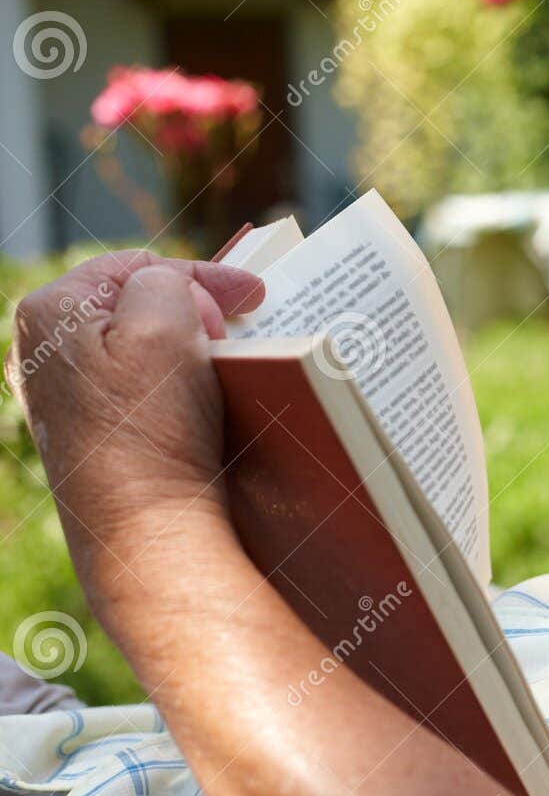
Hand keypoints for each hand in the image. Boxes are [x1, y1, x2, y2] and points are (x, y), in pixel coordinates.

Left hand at [5, 251, 263, 571]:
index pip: (140, 267)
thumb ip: (168, 283)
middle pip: (137, 306)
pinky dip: (176, 386)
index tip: (256, 292)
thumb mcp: (166, 324)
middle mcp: (45, 352)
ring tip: (226, 365)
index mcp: (53, 312)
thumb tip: (176, 298)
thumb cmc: (151, 428)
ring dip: (189, 351)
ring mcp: (66, 398)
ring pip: (142, 349)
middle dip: (195, 312)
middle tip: (241, 329)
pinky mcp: (92, 437)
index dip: (204, 275)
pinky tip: (205, 401)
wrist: (145, 527)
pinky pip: (140, 391)